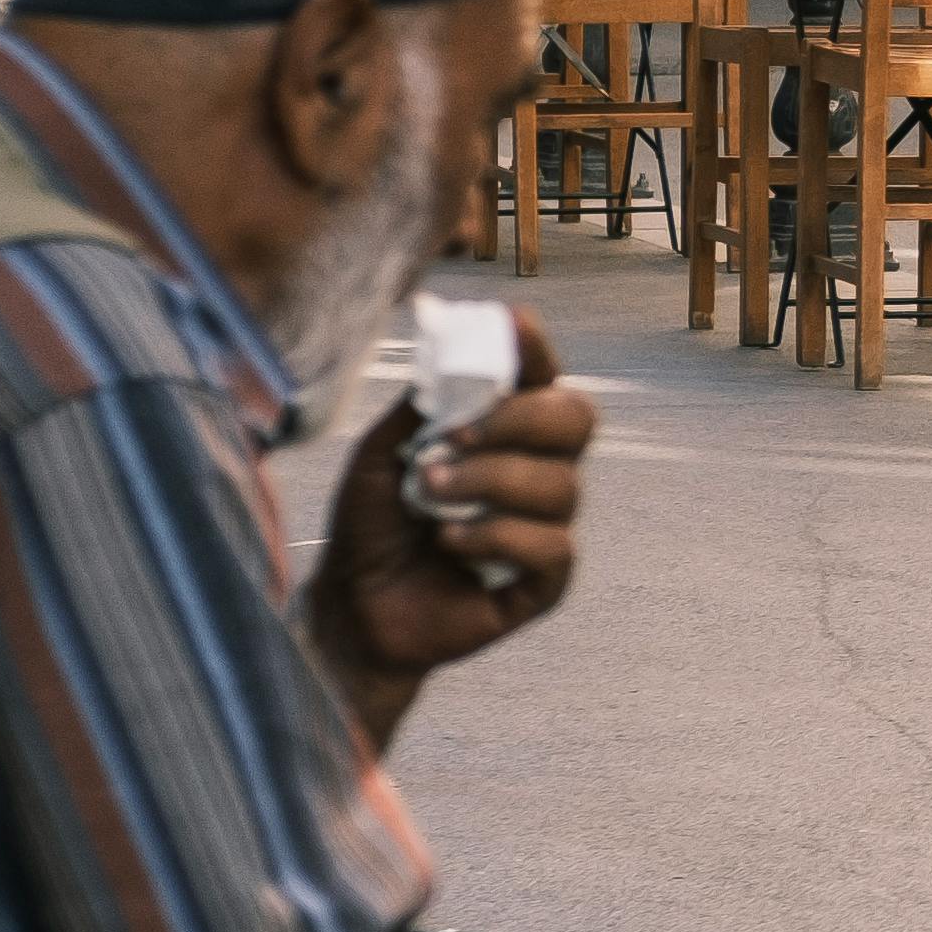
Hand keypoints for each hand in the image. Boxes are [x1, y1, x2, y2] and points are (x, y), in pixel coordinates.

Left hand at [302, 307, 595, 747]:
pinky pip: (553, 546)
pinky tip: (450, 542)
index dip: (536, 348)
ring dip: (487, 483)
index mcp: (504, 433)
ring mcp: (546, 524)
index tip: (513, 324)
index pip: (542, 377)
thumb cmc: (371, 527)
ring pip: (561, 485)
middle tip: (456, 437)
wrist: (355, 607)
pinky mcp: (546, 580)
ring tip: (429, 498)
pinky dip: (496, 537)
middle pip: (577, 418)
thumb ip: (422, 406)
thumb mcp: (381, 454)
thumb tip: (454, 360)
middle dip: (519, 420)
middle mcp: (536, 470)